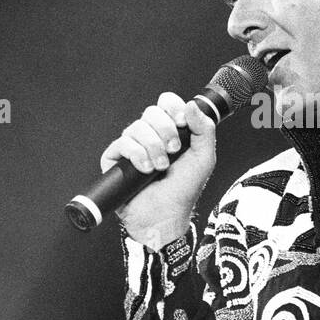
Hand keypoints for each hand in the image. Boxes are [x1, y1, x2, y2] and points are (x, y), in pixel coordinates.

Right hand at [99, 92, 217, 248]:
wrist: (166, 216)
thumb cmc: (184, 190)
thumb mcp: (204, 157)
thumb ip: (204, 128)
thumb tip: (191, 104)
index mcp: (170, 131)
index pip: (166, 103)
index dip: (173, 108)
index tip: (182, 123)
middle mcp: (150, 135)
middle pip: (151, 112)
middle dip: (166, 131)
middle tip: (174, 151)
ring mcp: (132, 146)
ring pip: (137, 127)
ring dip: (153, 148)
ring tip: (160, 167)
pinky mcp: (115, 159)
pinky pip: (122, 142)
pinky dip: (137, 155)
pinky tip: (146, 170)